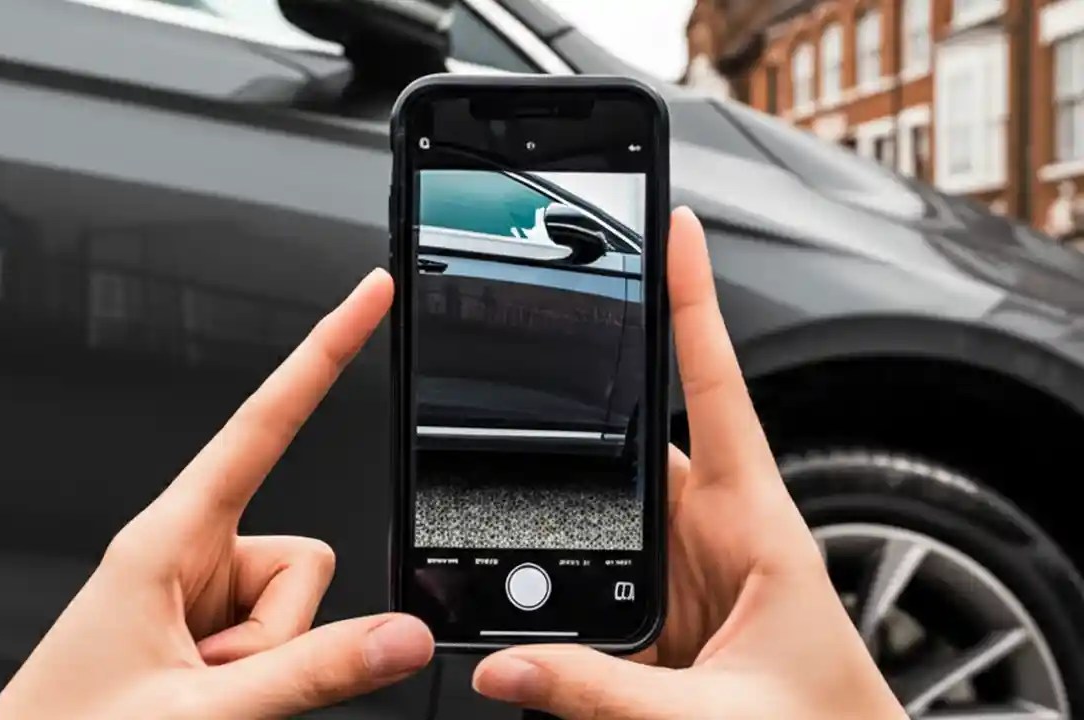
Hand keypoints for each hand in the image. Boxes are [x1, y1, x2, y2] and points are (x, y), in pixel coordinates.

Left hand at [0, 269, 433, 719]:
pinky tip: (205, 698)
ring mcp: (198, 592)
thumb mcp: (202, 708)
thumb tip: (402, 633)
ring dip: (266, 659)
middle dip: (283, 629)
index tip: (367, 298)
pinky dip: (258, 673)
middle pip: (305, 556)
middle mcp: (187, 552)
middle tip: (220, 682)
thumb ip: (311, 671)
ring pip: (295, 602)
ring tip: (201, 695)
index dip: (325, 353)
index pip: (265, 422)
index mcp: (167, 537)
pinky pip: (277, 634)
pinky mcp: (205, 627)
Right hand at [472, 208, 904, 718]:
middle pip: (636, 445)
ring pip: (607, 509)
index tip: (673, 228)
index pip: (716, 386)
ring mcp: (686, 564)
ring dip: (567, 518)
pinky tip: (543, 605)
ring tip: (525, 544)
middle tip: (519, 409)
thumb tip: (505, 663)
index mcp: (758, 521)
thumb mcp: (709, 716)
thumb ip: (600, 692)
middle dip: (582, 429)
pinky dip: (564, 573)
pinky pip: (598, 564)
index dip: (693, 301)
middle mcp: (720, 528)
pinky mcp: (661, 604)